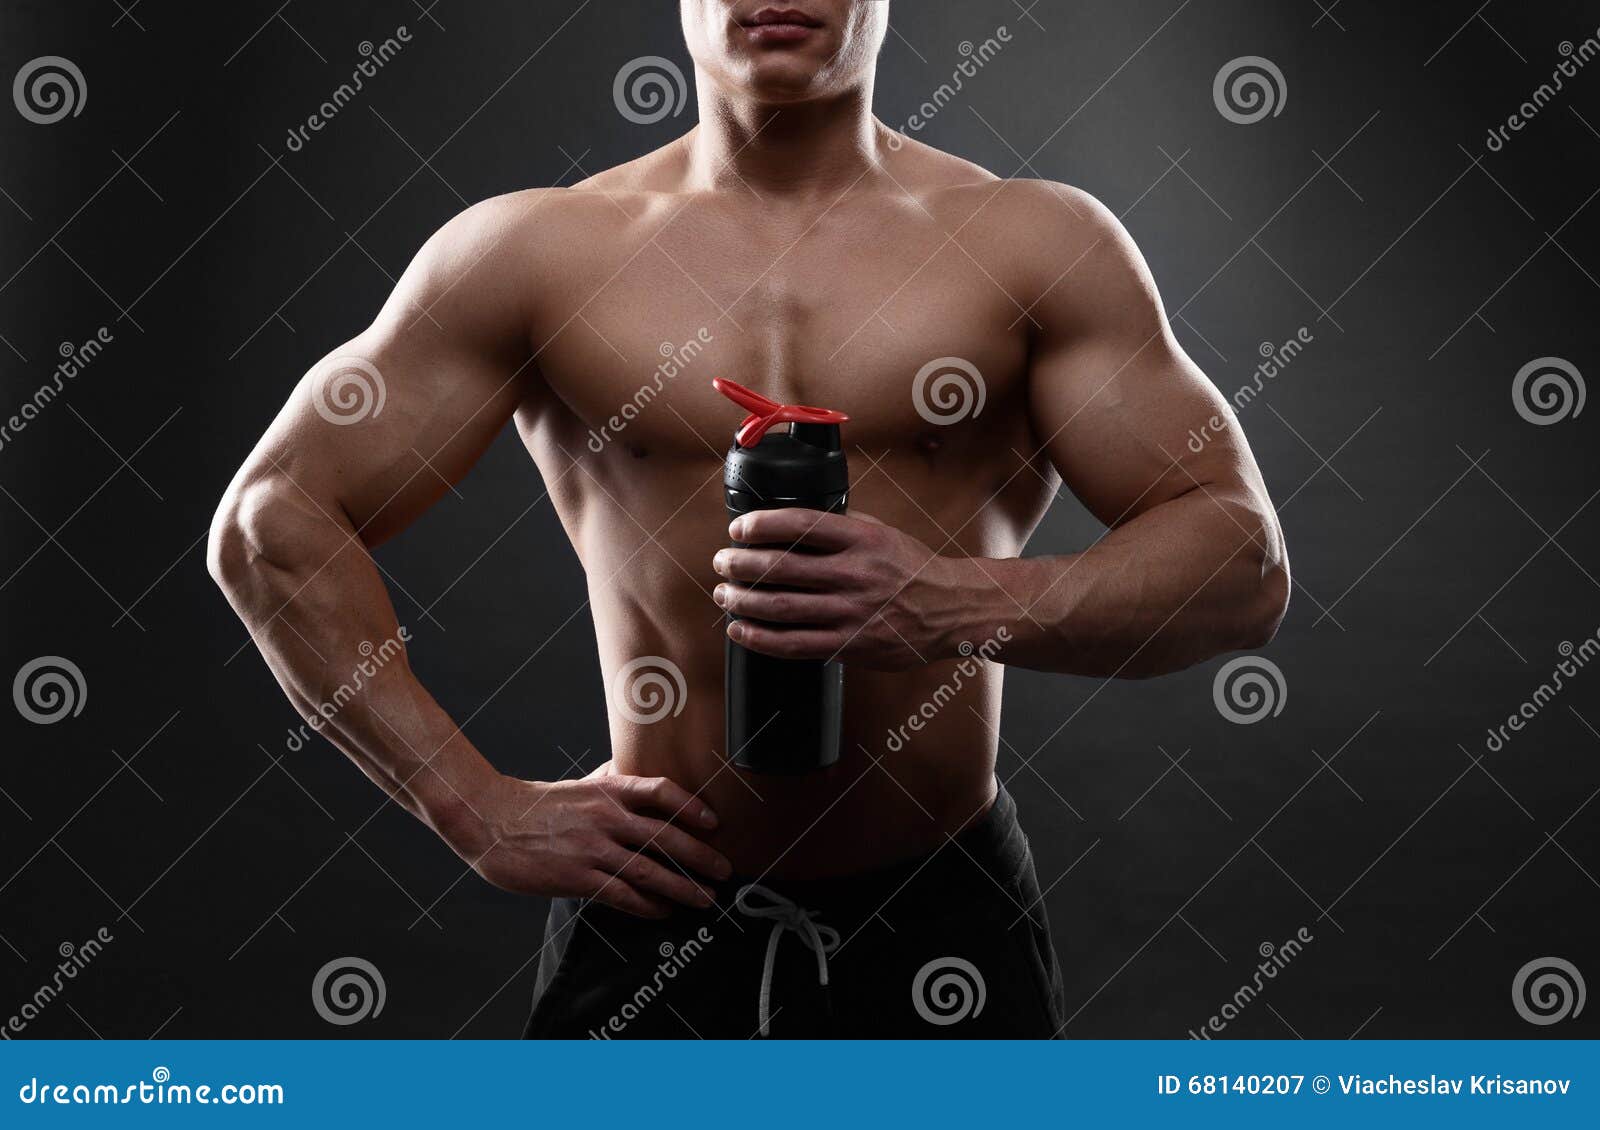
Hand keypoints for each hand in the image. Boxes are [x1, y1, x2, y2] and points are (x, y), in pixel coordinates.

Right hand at [450, 764, 732, 917]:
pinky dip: (648, 905)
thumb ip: (608, 782)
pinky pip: (622, 894)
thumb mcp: (578, 785)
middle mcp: (606, 817)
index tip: (714, 821)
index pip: (661, 791)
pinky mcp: (577, 877)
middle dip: (701, 856)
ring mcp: (592, 848)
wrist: (490, 820)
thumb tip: (633, 774)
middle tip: (725, 870)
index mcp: (607, 790)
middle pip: (666, 836)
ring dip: (683, 887)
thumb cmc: (533, 804)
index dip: (692, 806)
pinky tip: (663, 911)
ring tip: (705, 898)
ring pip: (650, 870)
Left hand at [711, 509, 966, 670]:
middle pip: (781, 568)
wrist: (950, 609)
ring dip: (742, 601)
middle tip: (722, 561)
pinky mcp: (849, 645)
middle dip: (741, 564)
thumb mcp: (882, 533)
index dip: (760, 525)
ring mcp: (852, 612)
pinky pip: (795, 644)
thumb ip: (841, 526)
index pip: (800, 525)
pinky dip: (761, 638)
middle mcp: (855, 574)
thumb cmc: (912, 569)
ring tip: (724, 594)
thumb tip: (792, 521)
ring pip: (782, 608)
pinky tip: (741, 630)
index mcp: (862, 539)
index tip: (738, 529)